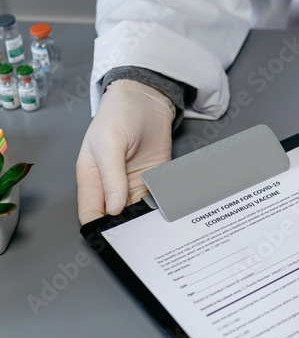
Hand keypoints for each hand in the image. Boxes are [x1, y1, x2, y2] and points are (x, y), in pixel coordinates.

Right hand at [76, 80, 174, 224]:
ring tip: (157, 227)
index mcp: (92, 179)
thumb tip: (114, 208)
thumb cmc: (118, 114)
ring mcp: (133, 183)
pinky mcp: (153, 178)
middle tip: (141, 236)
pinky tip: (169, 211)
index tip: (115, 239)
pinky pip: (156, 198)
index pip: (91, 213)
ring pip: (138, 211)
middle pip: (116, 217)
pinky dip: (162, 206)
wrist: (147, 98)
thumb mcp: (109, 144)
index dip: (100, 228)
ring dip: (146, 219)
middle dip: (127, 227)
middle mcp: (112, 185)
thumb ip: (111, 177)